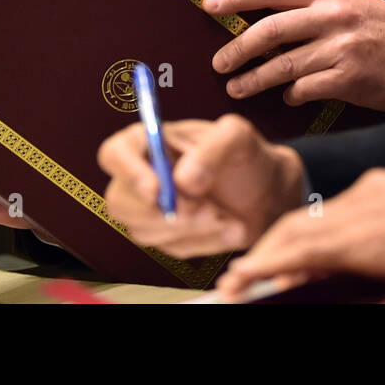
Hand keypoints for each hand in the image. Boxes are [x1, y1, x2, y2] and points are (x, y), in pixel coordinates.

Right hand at [97, 114, 303, 257]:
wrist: (268, 192)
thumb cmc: (247, 156)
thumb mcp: (238, 137)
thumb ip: (213, 148)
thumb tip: (183, 180)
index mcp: (152, 141)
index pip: (115, 153)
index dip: (128, 172)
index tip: (156, 190)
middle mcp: (143, 176)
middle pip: (120, 202)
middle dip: (161, 211)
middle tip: (203, 209)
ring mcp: (150, 211)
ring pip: (145, 231)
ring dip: (190, 228)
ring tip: (227, 214)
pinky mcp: (167, 238)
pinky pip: (174, 248)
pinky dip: (206, 241)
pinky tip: (231, 227)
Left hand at [203, 0, 384, 111]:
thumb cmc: (380, 28)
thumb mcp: (346, 3)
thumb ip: (309, 9)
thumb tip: (261, 23)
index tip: (210, 6)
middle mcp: (332, 17)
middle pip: (269, 31)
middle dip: (237, 49)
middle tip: (219, 64)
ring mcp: (340, 48)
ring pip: (282, 66)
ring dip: (254, 80)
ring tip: (237, 88)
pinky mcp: (348, 78)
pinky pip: (304, 89)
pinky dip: (290, 95)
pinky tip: (287, 97)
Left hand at [215, 169, 384, 299]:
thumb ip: (381, 237)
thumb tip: (349, 267)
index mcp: (376, 189)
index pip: (319, 216)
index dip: (287, 241)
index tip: (264, 263)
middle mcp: (362, 193)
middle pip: (298, 221)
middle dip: (265, 251)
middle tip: (237, 278)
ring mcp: (361, 212)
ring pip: (296, 234)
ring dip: (261, 260)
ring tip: (235, 284)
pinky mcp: (364, 237)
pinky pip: (307, 250)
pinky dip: (273, 264)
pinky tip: (253, 277)